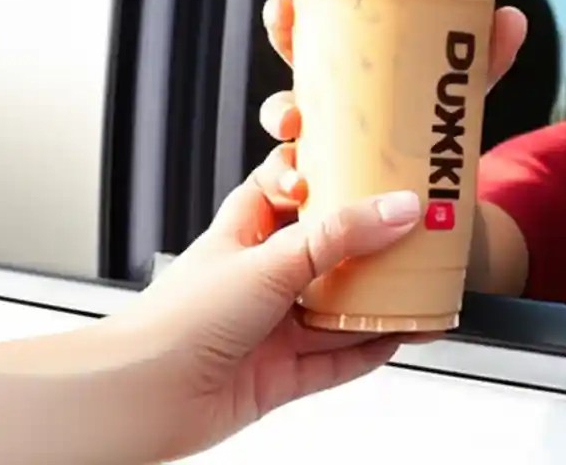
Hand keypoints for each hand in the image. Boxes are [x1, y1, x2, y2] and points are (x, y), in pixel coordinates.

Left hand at [103, 183, 425, 459]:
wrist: (142, 399)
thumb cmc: (177, 321)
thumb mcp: (271, 260)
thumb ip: (339, 236)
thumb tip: (398, 209)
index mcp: (245, 233)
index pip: (289, 190)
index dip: (325, 178)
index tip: (367, 166)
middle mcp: (259, 278)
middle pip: (327, 253)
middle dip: (370, 245)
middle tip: (414, 229)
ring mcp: (270, 328)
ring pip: (337, 309)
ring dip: (378, 301)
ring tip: (423, 287)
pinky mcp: (280, 374)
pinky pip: (337, 360)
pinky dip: (369, 349)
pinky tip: (399, 336)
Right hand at [255, 0, 527, 201]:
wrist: (442, 225)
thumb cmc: (437, 151)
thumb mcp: (459, 104)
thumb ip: (484, 66)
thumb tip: (513, 17)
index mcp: (353, 82)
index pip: (313, 41)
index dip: (292, 22)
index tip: (286, 4)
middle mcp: (326, 113)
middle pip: (292, 77)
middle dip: (278, 76)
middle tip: (287, 41)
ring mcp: (315, 154)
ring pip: (283, 130)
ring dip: (279, 121)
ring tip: (294, 124)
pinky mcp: (315, 196)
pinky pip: (285, 186)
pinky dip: (284, 183)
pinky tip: (299, 188)